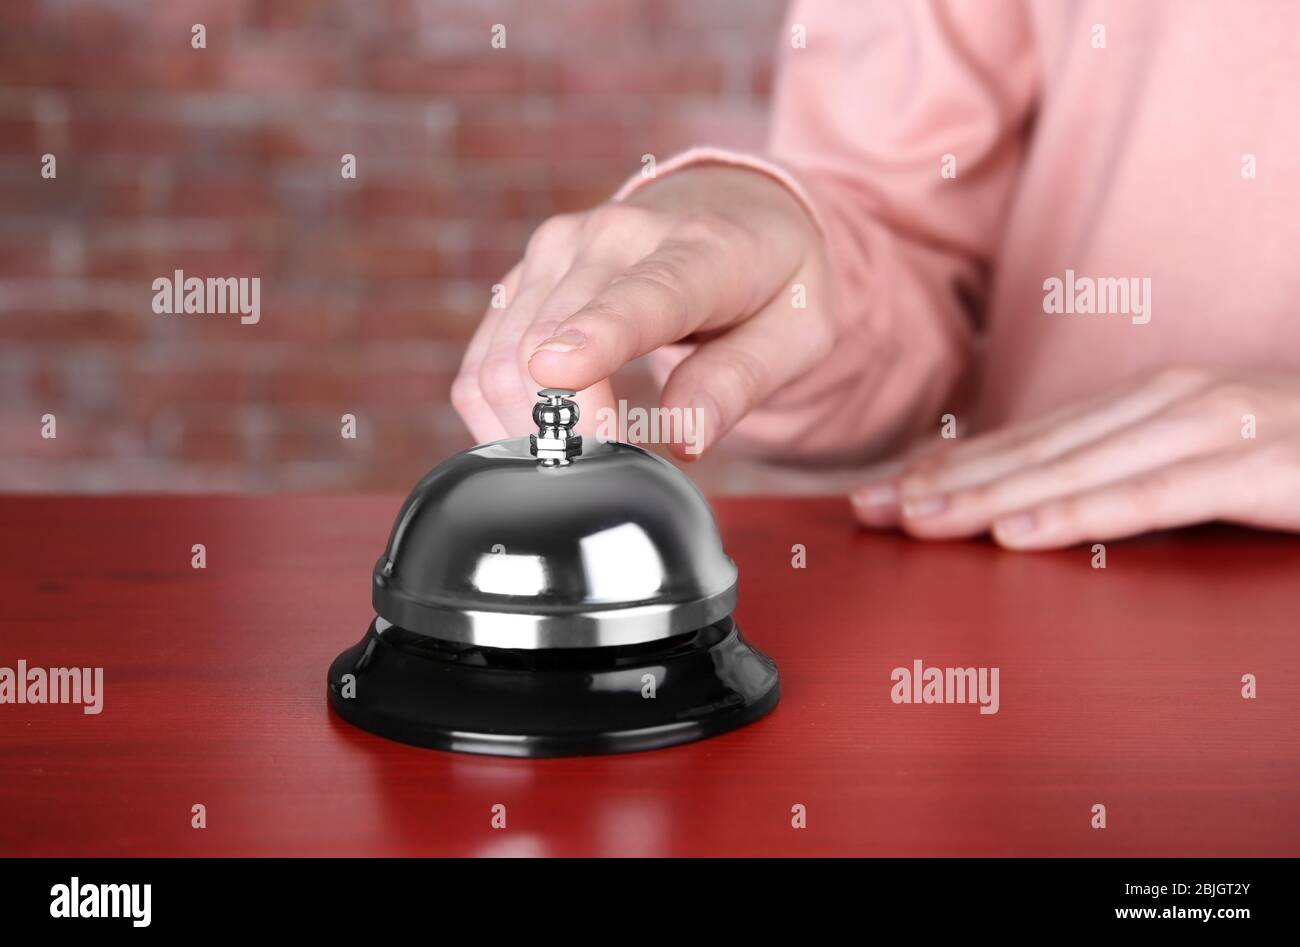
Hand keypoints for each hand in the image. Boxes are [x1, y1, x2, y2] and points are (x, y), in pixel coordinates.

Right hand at [450, 165, 833, 457]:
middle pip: (547, 343)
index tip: (556, 372)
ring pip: (501, 360)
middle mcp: (612, 236)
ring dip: (529, 430)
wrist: (735, 209)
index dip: (594, 336)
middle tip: (610, 473)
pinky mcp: (523, 275)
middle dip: (566, 430)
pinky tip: (546, 433)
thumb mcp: (796, 333)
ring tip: (586, 456)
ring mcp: (555, 250)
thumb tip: (683, 440)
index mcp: (696, 250)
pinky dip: (501, 414)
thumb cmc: (772, 280)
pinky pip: (482, 362)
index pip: (639, 297)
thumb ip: (738, 383)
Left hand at [851, 368, 1299, 548]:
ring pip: (1077, 466)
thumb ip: (1123, 468)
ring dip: (991, 496)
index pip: (1028, 438)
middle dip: (945, 482)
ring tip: (919, 522)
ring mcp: (1214, 426)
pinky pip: (1153, 495)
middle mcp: (1169, 401)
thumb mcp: (1196, 453)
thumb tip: (1035, 497)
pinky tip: (1024, 531)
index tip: (881, 491)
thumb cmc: (1297, 449)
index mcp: (1148, 400)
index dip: (949, 465)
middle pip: (1034, 450)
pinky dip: (1082, 511)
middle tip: (868, 510)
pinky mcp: (1257, 461)